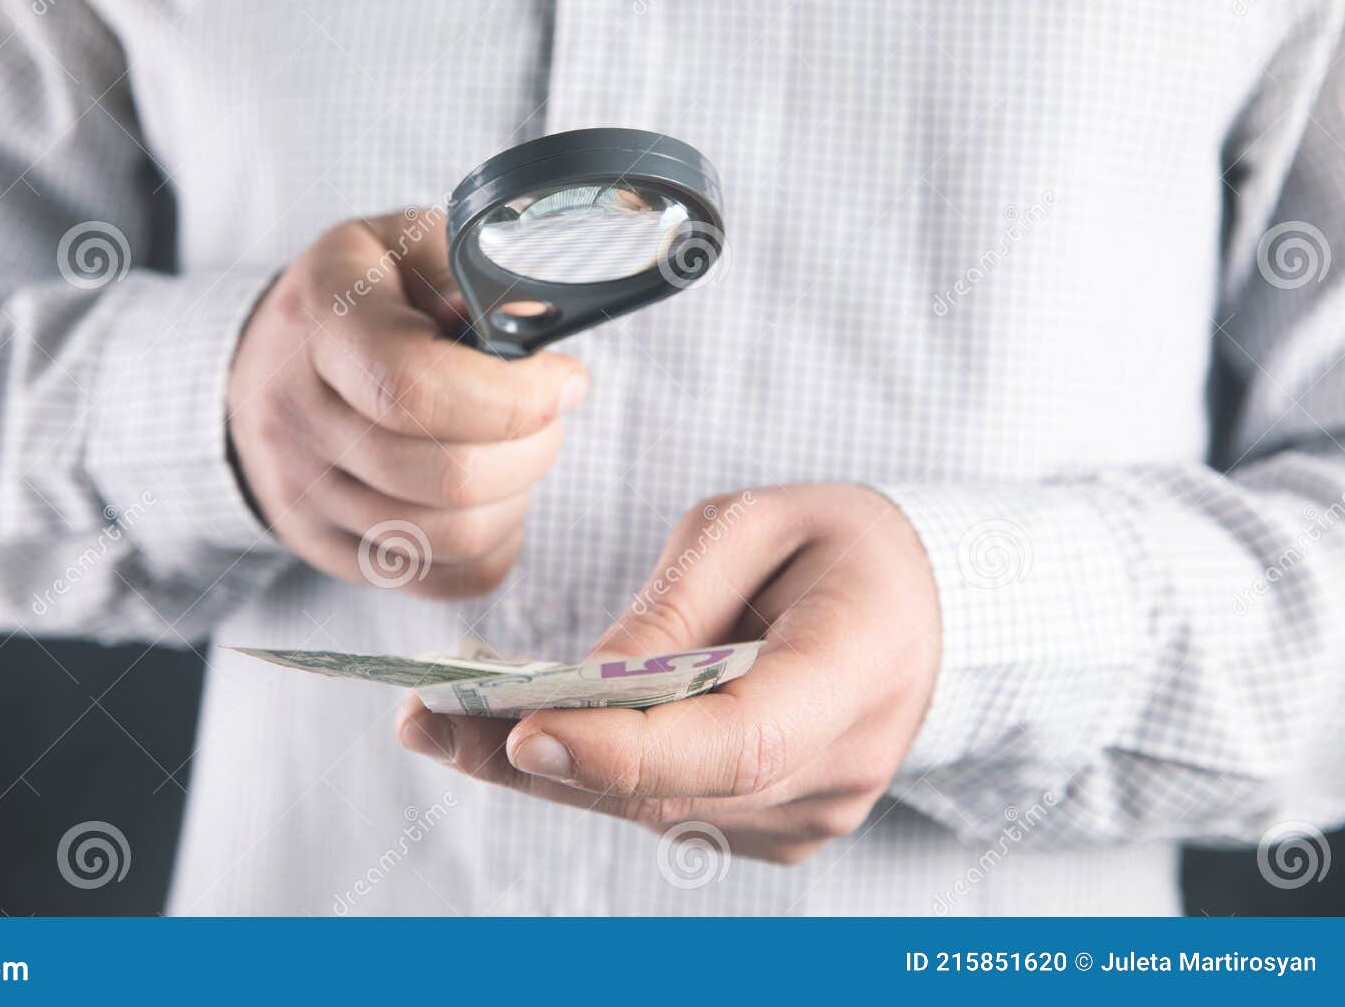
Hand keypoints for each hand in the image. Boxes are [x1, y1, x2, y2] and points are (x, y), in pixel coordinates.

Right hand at [228, 207, 587, 597]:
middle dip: (532, 446)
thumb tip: (530, 328)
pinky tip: (494, 497)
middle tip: (547, 411)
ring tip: (519, 448)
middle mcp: (296, 415)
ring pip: (452, 535)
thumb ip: (469, 276)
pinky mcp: (325, 549)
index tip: (565, 379)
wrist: (264, 362)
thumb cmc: (361, 294)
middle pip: (446, 475)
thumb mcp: (405, 247)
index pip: (412, 386)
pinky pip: (442, 580)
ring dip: (518, 494)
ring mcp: (303, 493)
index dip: (512, 396)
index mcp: (319, 320)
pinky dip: (492, 546)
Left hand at [397, 484, 941, 861]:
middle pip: (678, 793)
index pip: (741, 741)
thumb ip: (672, 603)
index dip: (628, 750)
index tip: (522, 730)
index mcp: (855, 668)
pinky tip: (524, 735)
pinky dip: (595, 777)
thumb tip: (580, 682)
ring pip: (659, 813)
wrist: (926, 608)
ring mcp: (812, 814)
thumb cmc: (838, 546)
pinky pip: (671, 813)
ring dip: (549, 772)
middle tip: (426, 721)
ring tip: (441, 724)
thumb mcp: (755, 524)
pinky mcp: (777, 828)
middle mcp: (841, 765)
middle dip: (543, 760)